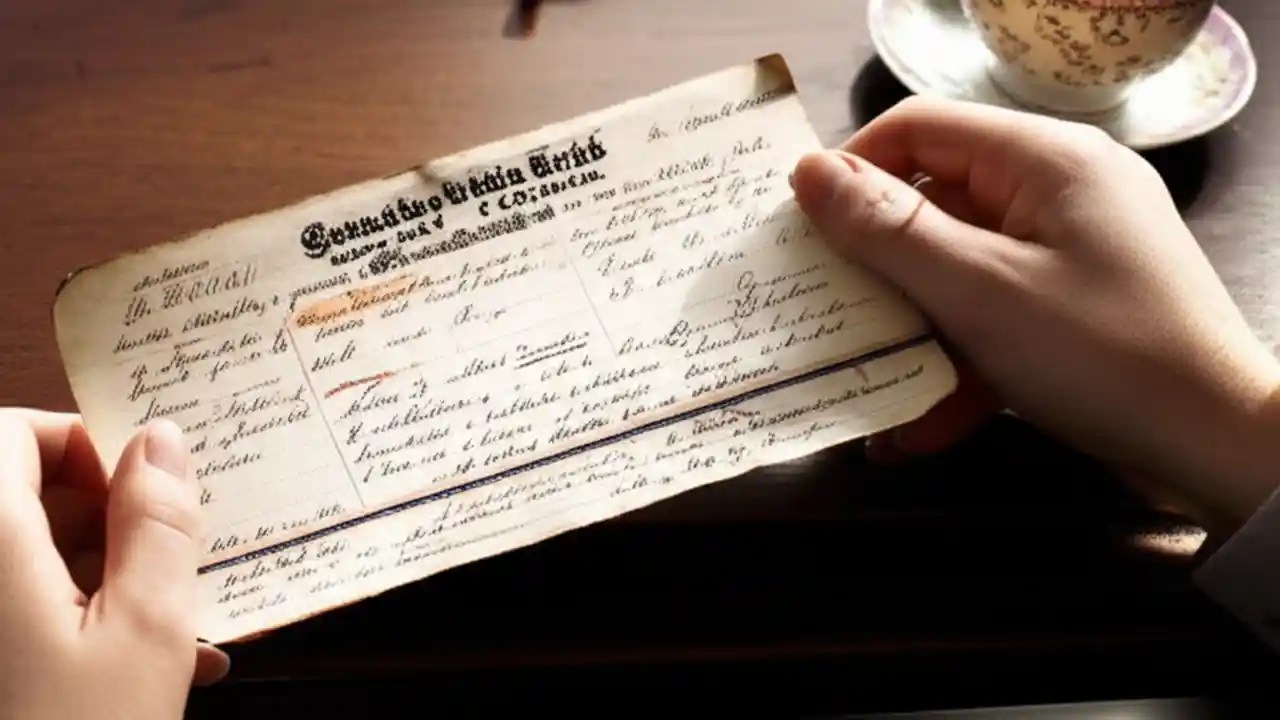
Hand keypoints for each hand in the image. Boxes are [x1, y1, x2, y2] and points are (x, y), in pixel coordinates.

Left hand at [0, 411, 228, 719]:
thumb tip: (161, 438)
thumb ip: (158, 523)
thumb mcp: (145, 633)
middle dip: (104, 524)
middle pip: (18, 496)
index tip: (146, 496)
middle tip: (170, 574)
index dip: (83, 444)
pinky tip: (133, 672)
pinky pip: (17, 611)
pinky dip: (65, 621)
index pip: (11, 433)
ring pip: (25, 559)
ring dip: (96, 580)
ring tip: (173, 640)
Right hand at [791, 97, 1279, 534]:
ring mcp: (1068, 252)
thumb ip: (889, 231)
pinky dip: (956, 363)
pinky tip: (917, 426)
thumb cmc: (1101, 356)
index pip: (921, 129)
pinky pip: (993, 316)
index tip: (802, 231)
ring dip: (912, 331)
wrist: (1218, 447)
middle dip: (877, 268)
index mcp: (1043, 160)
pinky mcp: (1072, 306)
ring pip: (957, 272)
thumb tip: (808, 171)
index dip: (852, 170)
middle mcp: (1057, 192)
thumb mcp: (979, 291)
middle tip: (822, 312)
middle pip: (935, 204)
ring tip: (866, 382)